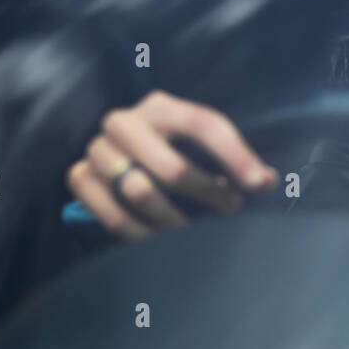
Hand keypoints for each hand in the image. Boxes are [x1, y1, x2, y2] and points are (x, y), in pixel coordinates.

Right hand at [66, 89, 278, 239]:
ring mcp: (97, 149)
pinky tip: (162, 241)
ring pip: (139, 192)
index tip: (260, 184)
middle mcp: (124, 121)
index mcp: (161, 106)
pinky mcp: (79, 176)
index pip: (203, 124)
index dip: (235, 155)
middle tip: (229, 210)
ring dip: (174, 220)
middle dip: (206, 195)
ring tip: (195, 231)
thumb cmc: (173, 149)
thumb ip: (235, 162)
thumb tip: (269, 183)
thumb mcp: (202, 145)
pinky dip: (142, 235)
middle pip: (170, 167)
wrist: (118, 153)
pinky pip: (111, 215)